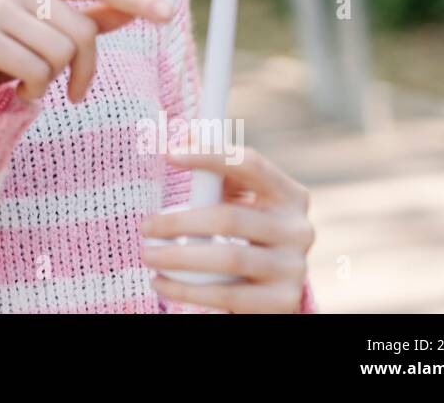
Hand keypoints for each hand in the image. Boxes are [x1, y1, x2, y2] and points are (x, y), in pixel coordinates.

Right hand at [0, 0, 173, 105]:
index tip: (167, 12)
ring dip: (51, 80)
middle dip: (82, 69)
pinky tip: (13, 88)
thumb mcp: (43, 33)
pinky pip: (36, 71)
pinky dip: (32, 91)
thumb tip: (132, 8)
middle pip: (82, 30)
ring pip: (61, 53)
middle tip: (69, 89)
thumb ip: (85, 18)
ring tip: (26, 79)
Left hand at [139, 146, 313, 312]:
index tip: (168, 153)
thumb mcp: (239, 202)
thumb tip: (180, 141)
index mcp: (289, 195)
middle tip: (145, 227)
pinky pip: (226, 296)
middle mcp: (297, 229)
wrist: (272, 290)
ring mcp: (293, 267)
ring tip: (147, 255)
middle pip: (230, 217)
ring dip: (178, 256)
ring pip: (228, 257)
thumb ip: (216, 177)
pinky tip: (160, 282)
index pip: (251, 164)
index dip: (209, 155)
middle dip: (179, 221)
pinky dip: (186, 289)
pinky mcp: (282, 302)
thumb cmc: (245, 235)